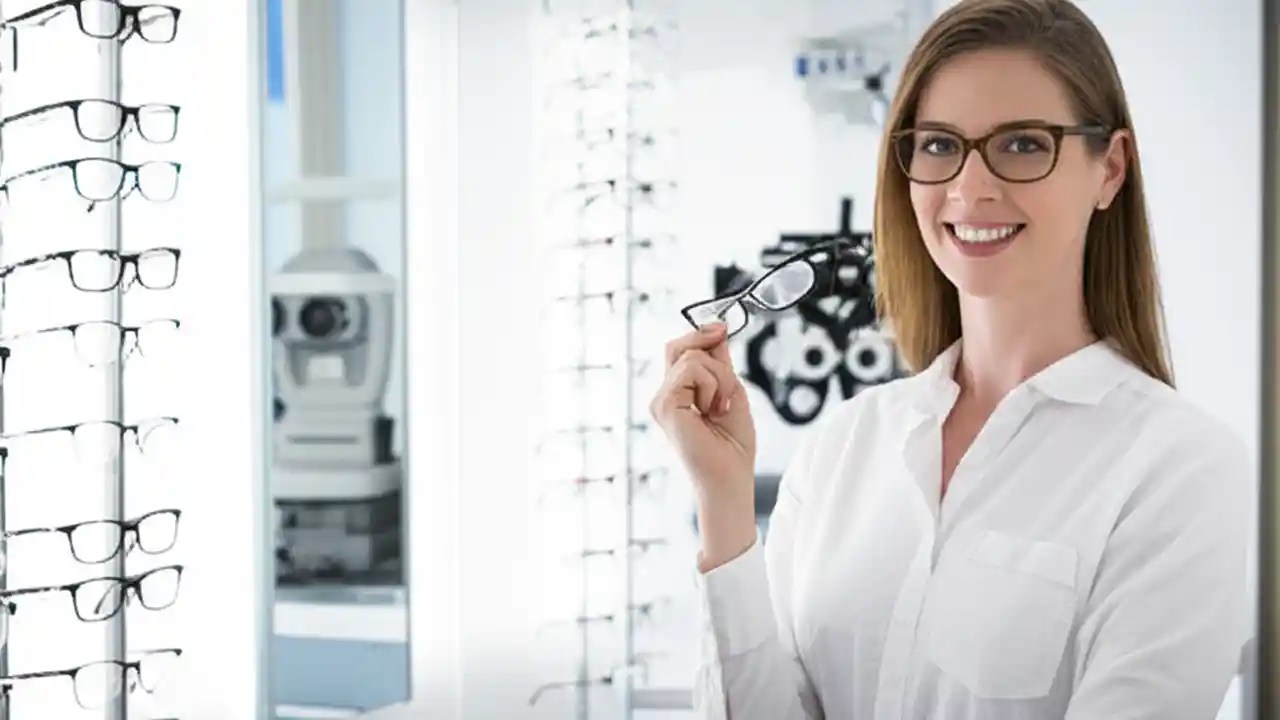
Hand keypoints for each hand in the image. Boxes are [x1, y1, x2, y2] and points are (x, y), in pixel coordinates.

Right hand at [649, 322, 755, 501]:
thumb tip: (716, 330)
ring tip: (720, 406)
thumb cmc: (732, 445)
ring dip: (719, 377)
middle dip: (713, 356)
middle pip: (680, 346)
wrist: (731, 476)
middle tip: (727, 387)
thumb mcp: (731, 390)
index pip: (682, 349)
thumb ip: (719, 362)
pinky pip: (691, 369)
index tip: (721, 330)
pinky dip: (712, 384)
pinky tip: (712, 409)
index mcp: (678, 392)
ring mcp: (661, 400)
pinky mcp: (664, 404)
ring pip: (691, 357)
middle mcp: (665, 394)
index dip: (701, 335)